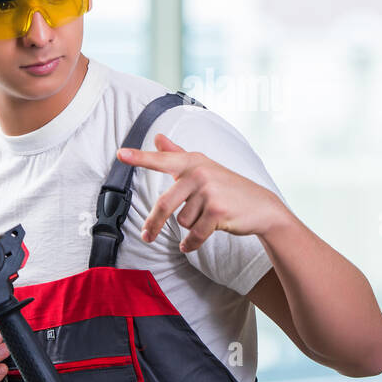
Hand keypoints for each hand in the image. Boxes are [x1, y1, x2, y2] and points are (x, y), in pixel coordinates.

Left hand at [117, 133, 287, 252]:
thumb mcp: (203, 166)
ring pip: (181, 221)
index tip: (120, 154)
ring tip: (206, 220)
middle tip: (146, 237)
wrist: (261, 207)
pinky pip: (193, 234)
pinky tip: (192, 244)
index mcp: (192, 161)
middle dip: (154, 225)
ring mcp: (208, 191)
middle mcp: (199, 173)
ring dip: (190, 228)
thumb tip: (157, 137)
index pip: (162, 160)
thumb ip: (178, 152)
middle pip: (164, 204)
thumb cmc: (228, 186)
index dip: (140, 157)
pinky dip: (192, 243)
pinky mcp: (216, 211)